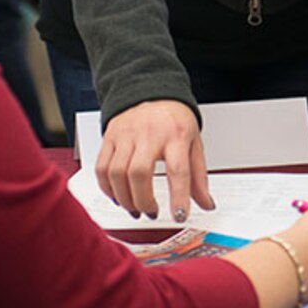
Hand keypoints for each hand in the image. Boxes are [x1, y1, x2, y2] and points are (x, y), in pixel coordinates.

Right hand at [98, 98, 213, 220]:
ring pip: (117, 173)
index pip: (178, 170)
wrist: (152, 91)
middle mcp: (149, 134)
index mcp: (176, 136)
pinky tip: (118, 196)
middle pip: (139, 173)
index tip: (179, 216)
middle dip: (143, 201)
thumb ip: (199, 177)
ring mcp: (126, 135)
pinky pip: (101, 168)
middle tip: (151, 212)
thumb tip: (206, 204)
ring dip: (125, 199)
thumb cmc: (174, 119)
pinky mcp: (110, 137)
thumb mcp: (194, 144)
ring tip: (135, 208)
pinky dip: (107, 189)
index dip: (179, 197)